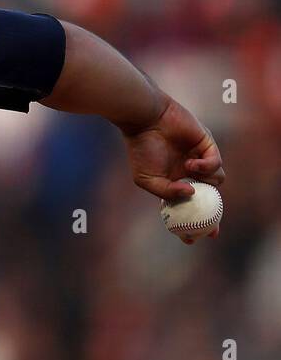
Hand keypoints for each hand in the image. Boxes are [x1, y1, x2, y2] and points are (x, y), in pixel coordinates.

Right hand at [121, 95, 224, 240]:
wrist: (145, 121)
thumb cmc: (140, 149)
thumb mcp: (146, 179)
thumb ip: (167, 192)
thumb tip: (191, 195)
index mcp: (176, 183)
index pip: (191, 207)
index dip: (194, 224)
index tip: (194, 239)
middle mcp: (191, 173)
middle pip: (212, 199)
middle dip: (213, 216)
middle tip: (212, 227)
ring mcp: (200, 159)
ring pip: (218, 180)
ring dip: (206, 183)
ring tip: (187, 174)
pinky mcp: (208, 145)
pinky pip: (216, 163)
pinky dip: (206, 167)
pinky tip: (191, 164)